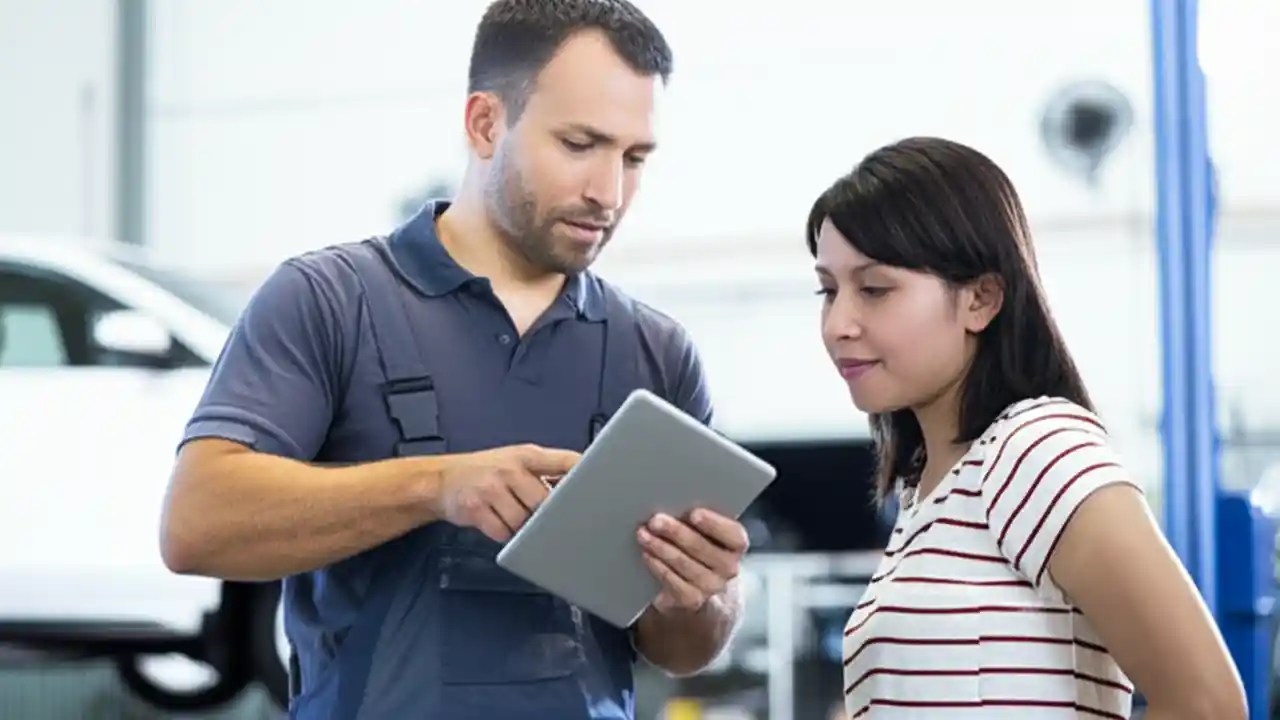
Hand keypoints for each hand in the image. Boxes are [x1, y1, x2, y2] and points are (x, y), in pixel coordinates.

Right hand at [434, 444, 580, 542]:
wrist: (440, 480)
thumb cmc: (486, 472)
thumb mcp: (515, 460)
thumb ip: (544, 471)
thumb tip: (578, 487)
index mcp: (527, 455)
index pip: (565, 460)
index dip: (584, 474)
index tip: (600, 487)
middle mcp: (511, 469)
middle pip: (545, 501)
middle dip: (545, 514)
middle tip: (541, 516)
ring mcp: (492, 488)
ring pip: (523, 521)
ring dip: (521, 526)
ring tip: (511, 515)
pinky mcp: (476, 509)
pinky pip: (502, 533)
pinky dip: (503, 534)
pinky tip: (497, 522)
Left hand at [637, 509, 748, 614]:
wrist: (701, 594)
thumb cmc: (699, 551)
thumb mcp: (705, 535)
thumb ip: (696, 522)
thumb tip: (671, 505)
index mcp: (736, 545)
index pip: (734, 535)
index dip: (715, 524)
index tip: (694, 513)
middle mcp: (729, 568)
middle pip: (703, 548)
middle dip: (677, 532)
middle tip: (656, 520)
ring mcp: (711, 587)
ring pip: (685, 564)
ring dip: (661, 548)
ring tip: (644, 535)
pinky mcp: (691, 600)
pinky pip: (673, 581)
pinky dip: (658, 566)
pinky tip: (647, 554)